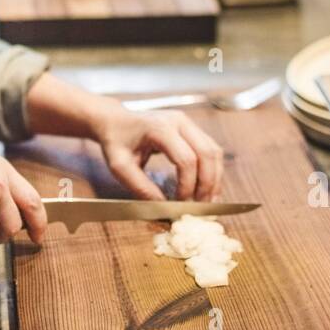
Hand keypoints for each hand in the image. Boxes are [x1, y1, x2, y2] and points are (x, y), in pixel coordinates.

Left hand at [93, 107, 224, 202]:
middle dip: (207, 183)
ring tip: (206, 200)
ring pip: (214, 151)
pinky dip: (212, 170)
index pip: (186, 160)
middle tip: (200, 206)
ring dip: (214, 178)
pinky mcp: (191, 128)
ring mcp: (187, 122)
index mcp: (160, 128)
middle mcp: (179, 121)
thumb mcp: (120, 167)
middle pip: (207, 153)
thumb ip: (141, 188)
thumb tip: (164, 208)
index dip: (187, 185)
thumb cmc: (115, 142)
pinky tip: (206, 187)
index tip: (179, 203)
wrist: (115, 121)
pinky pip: (210, 149)